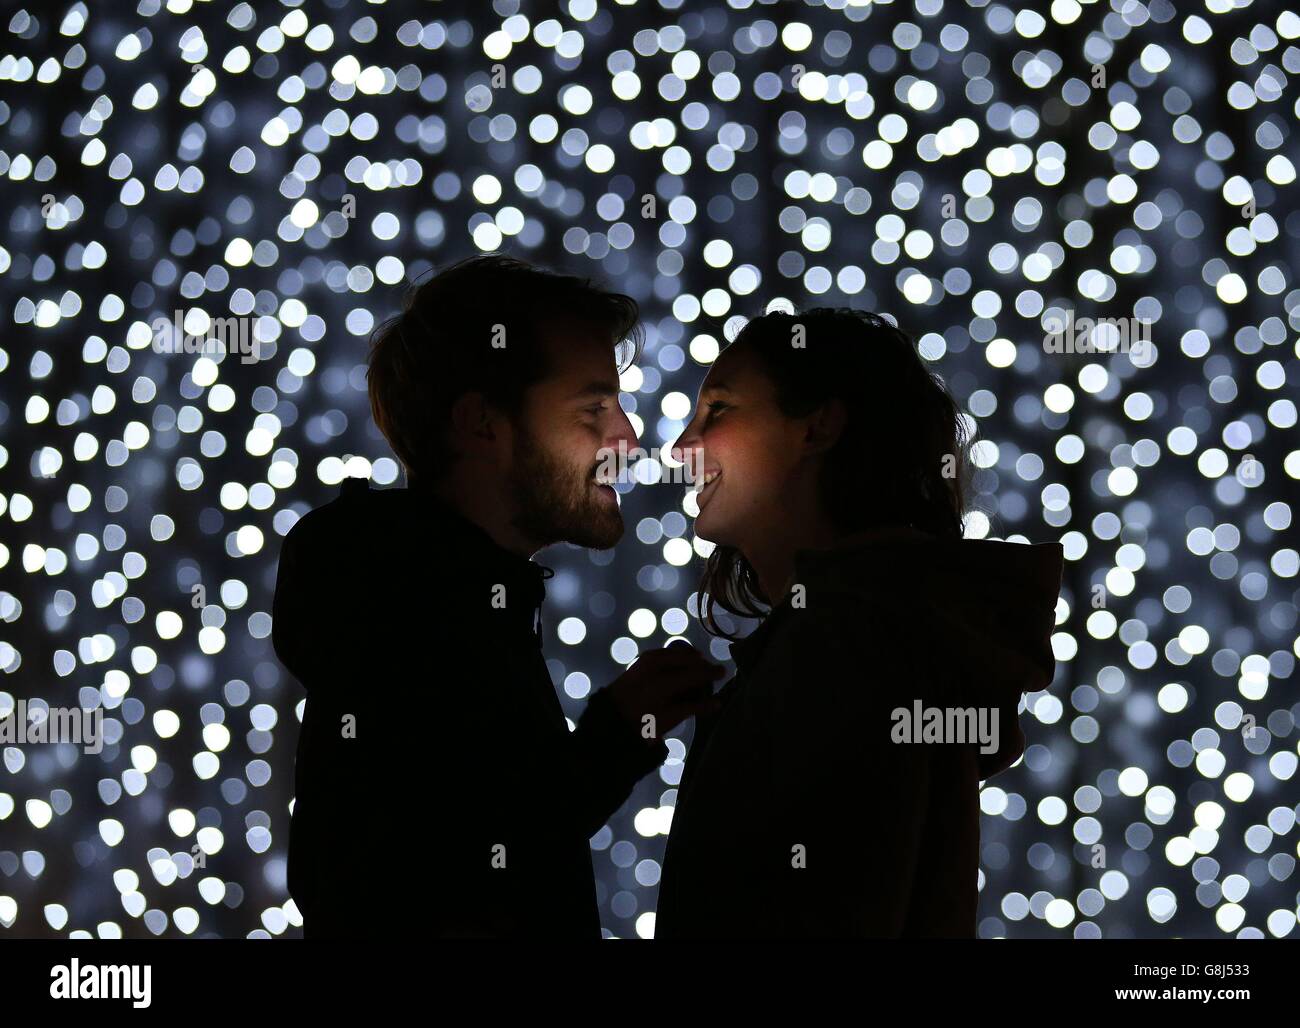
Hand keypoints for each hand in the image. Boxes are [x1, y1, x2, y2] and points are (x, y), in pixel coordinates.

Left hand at [605, 642, 724, 738]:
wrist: (611, 719)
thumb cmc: (642, 724)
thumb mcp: (669, 719)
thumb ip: (694, 708)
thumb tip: (718, 703)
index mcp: (664, 682)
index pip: (695, 672)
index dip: (711, 672)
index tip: (724, 672)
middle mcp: (656, 666)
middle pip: (687, 659)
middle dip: (702, 664)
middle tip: (712, 672)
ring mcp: (646, 660)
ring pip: (675, 652)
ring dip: (689, 658)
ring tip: (699, 666)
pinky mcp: (640, 660)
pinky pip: (664, 652)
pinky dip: (675, 656)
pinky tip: (680, 662)